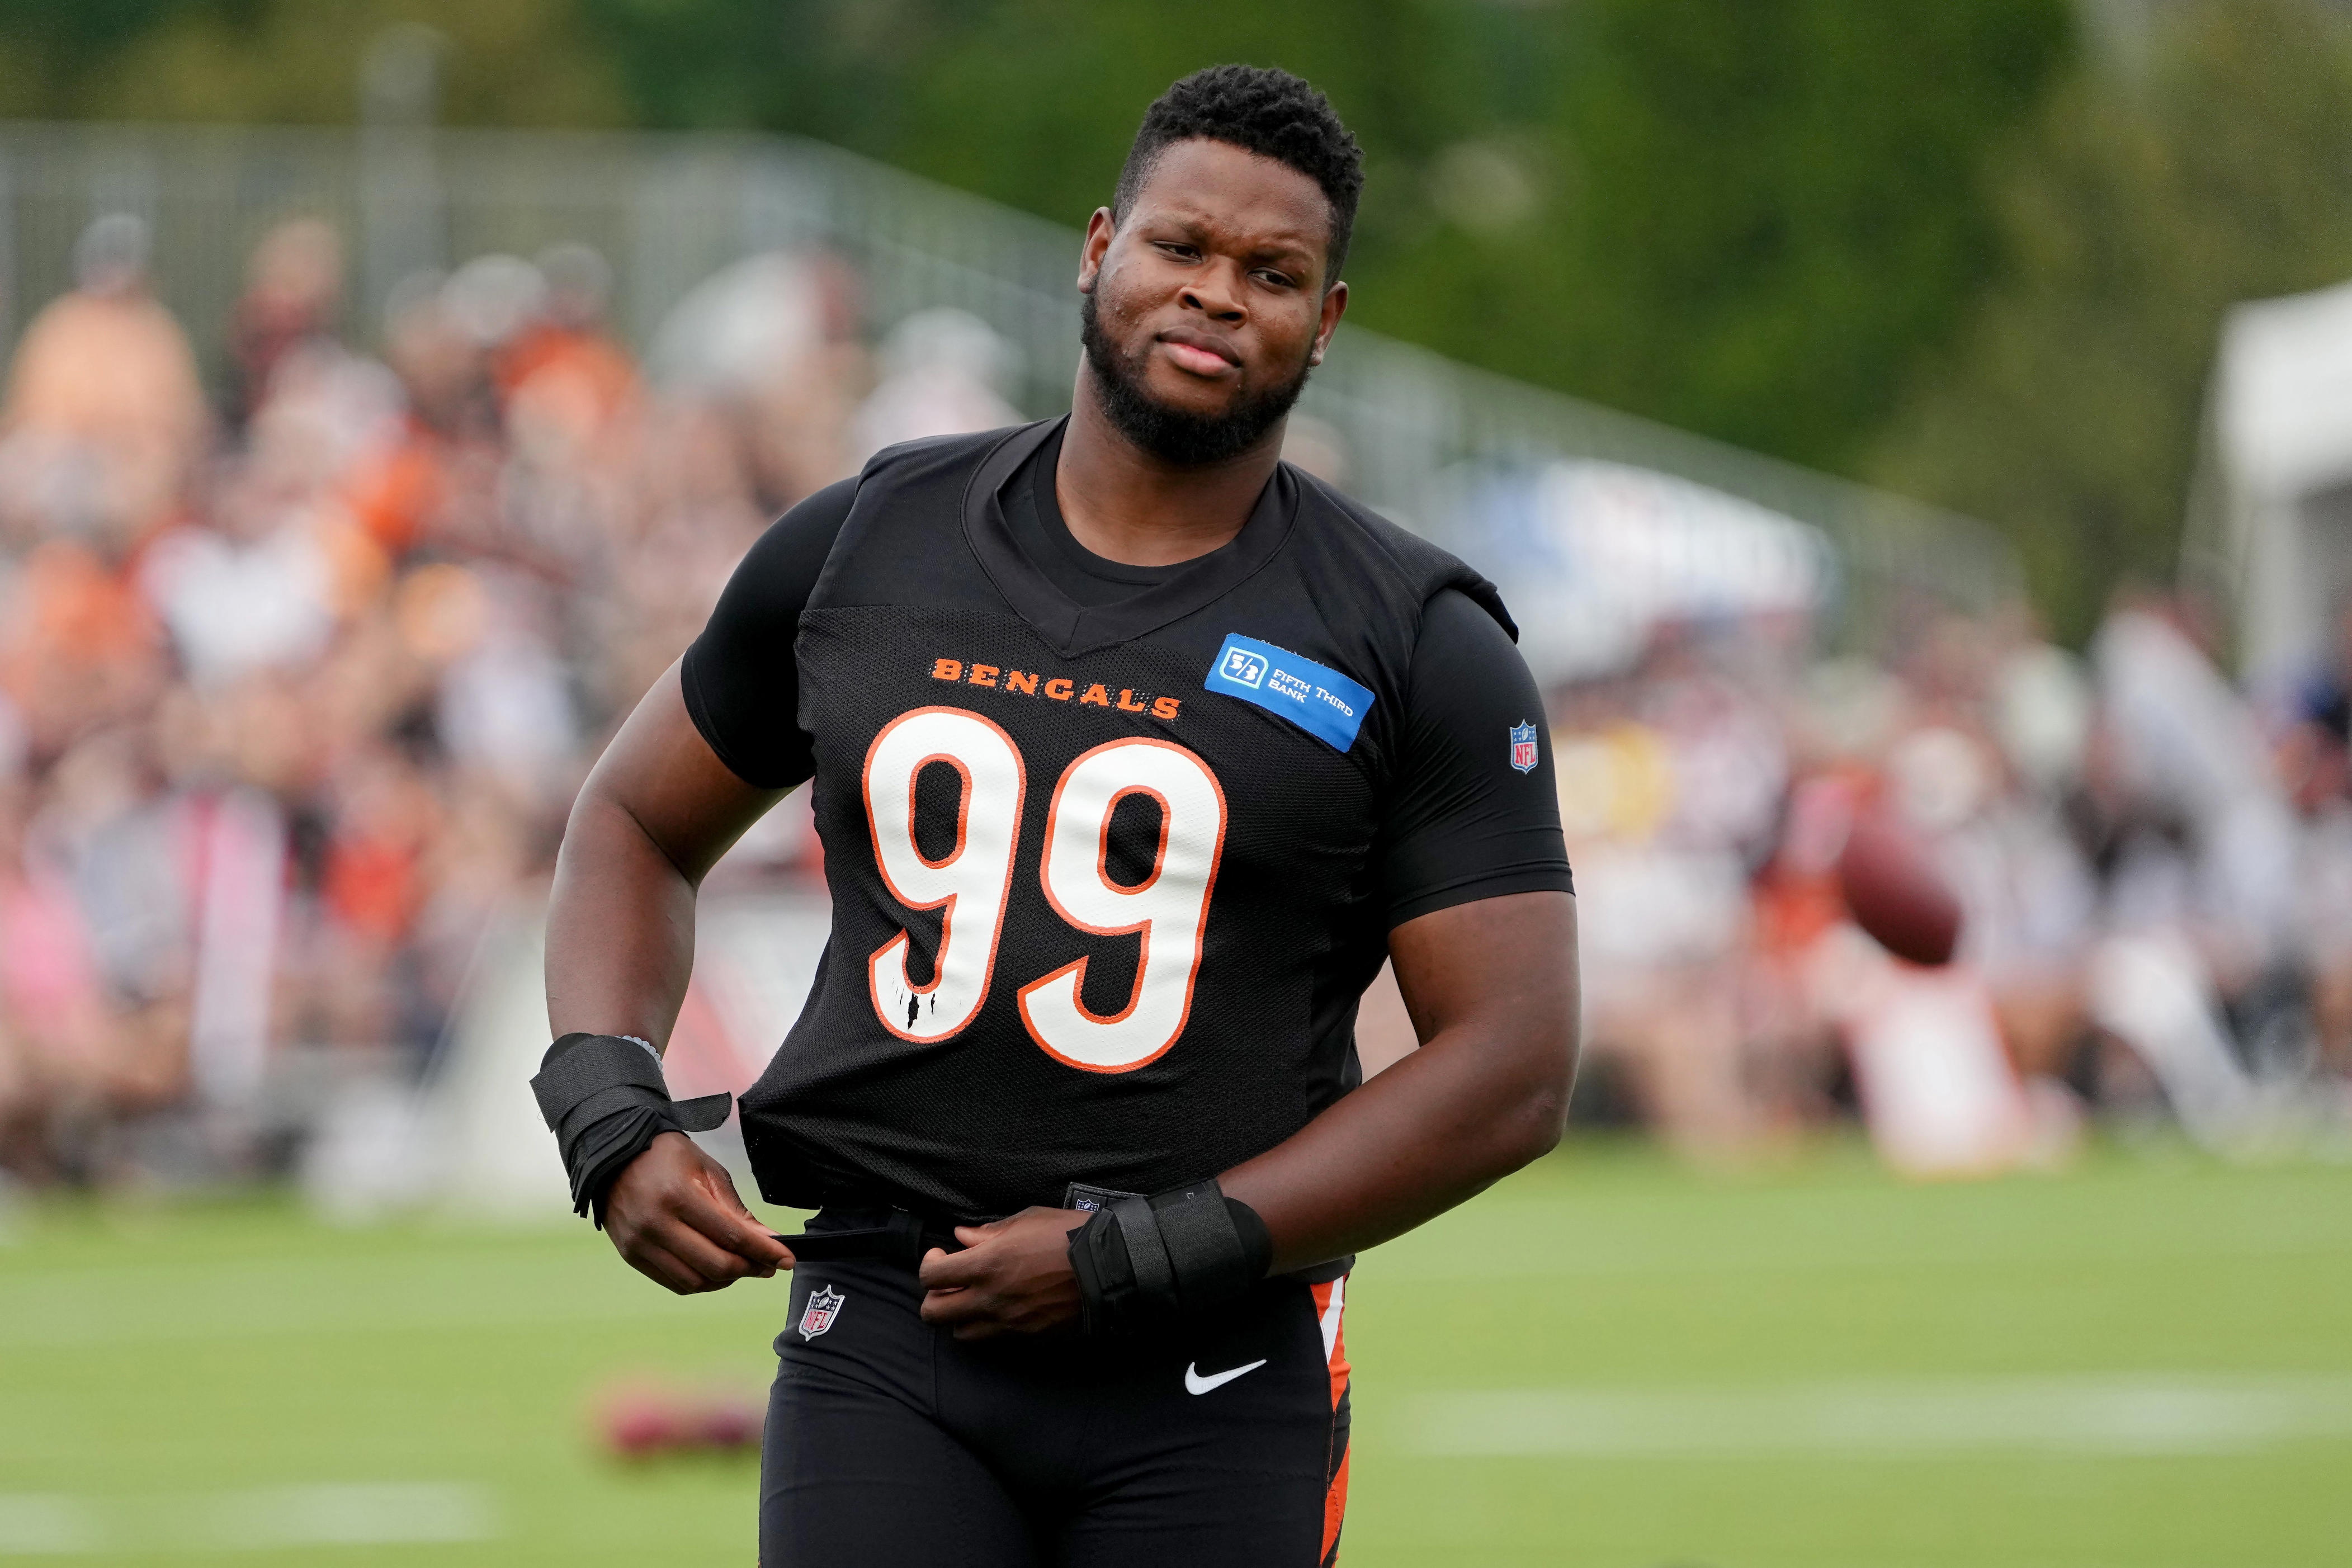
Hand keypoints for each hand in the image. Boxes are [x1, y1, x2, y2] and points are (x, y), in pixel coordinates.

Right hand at [603, 1131, 793, 1293]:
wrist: (615, 1155)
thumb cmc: (667, 1157)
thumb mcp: (708, 1171)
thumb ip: (737, 1211)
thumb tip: (768, 1241)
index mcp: (679, 1197)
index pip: (732, 1236)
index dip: (765, 1251)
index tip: (788, 1259)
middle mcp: (656, 1225)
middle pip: (715, 1265)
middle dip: (749, 1269)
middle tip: (768, 1264)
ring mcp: (640, 1244)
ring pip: (695, 1282)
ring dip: (726, 1280)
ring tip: (742, 1266)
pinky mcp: (632, 1256)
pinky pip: (674, 1283)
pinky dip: (701, 1282)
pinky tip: (715, 1270)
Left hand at [917, 1206, 1091, 1340]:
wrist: (1110, 1267)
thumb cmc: (1069, 1235)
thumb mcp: (1027, 1220)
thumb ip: (988, 1232)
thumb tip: (962, 1237)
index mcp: (988, 1263)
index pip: (931, 1276)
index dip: (929, 1265)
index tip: (943, 1255)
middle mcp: (991, 1297)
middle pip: (933, 1313)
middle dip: (933, 1297)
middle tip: (950, 1282)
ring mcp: (1009, 1322)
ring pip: (959, 1333)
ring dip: (959, 1316)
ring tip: (975, 1298)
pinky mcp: (1028, 1337)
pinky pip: (993, 1339)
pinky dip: (988, 1326)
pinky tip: (1002, 1308)